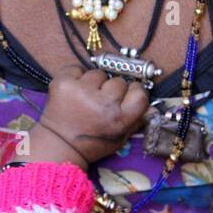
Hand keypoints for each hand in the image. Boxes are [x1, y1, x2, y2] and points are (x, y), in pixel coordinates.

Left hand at [29, 64, 150, 168]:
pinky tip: (72, 92)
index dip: (134, 92)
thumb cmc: (92, 142)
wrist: (59, 144)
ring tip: (84, 99)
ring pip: (98, 73)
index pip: (139, 92)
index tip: (126, 96)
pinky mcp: (63, 83)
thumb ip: (137, 120)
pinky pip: (78, 69)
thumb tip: (153, 105)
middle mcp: (103, 104)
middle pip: (119, 82)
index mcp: (119, 119)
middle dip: (111, 90)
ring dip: (93, 83)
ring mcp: (82, 91)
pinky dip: (76, 77)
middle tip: (99, 103)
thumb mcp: (120, 138)